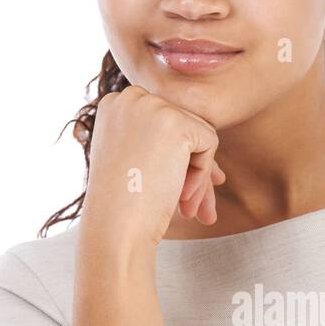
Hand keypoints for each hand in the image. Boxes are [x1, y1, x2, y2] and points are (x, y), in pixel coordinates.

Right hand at [83, 84, 226, 246]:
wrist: (115, 228)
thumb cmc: (123, 205)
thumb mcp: (134, 160)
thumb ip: (159, 140)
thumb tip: (206, 136)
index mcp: (114, 105)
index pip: (163, 120)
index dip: (175, 155)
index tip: (175, 187)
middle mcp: (130, 98)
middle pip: (183, 124)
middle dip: (191, 166)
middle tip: (190, 206)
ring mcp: (152, 106)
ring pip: (199, 134)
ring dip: (198, 173)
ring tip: (186, 208)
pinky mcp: (176, 122)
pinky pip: (210, 142)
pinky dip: (203, 174)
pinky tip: (182, 196)